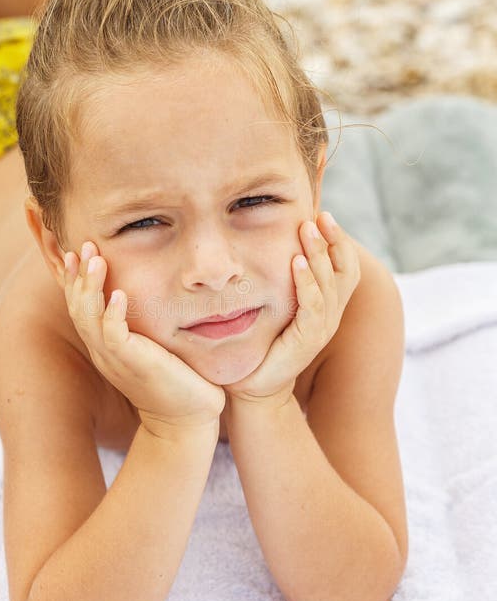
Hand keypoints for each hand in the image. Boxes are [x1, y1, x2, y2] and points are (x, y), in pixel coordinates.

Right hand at [63, 241, 225, 436]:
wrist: (187, 420)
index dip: (75, 279)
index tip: (77, 251)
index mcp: (105, 344)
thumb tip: (146, 294)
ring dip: (91, 287)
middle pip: (78, 307)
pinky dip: (114, 314)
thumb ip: (145, 322)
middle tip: (82, 246)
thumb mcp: (154, 345)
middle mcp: (103, 350)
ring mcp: (115, 359)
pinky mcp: (133, 365)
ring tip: (95, 259)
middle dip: (77, 275)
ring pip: (90, 318)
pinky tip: (119, 294)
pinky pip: (115, 336)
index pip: (80, 306)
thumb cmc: (177, 380)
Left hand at [224, 212, 360, 406]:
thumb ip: (282, 277)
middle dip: (333, 240)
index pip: (345, 265)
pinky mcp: (308, 340)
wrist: (255, 385)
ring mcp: (322, 327)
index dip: (339, 240)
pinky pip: (312, 306)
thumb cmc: (262, 340)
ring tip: (307, 229)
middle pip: (344, 269)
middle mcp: (330, 313)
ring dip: (319, 254)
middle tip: (319, 215)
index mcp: (327, 303)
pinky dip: (306, 282)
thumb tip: (270, 240)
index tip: (323, 214)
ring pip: (329, 284)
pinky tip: (297, 262)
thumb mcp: (276, 302)